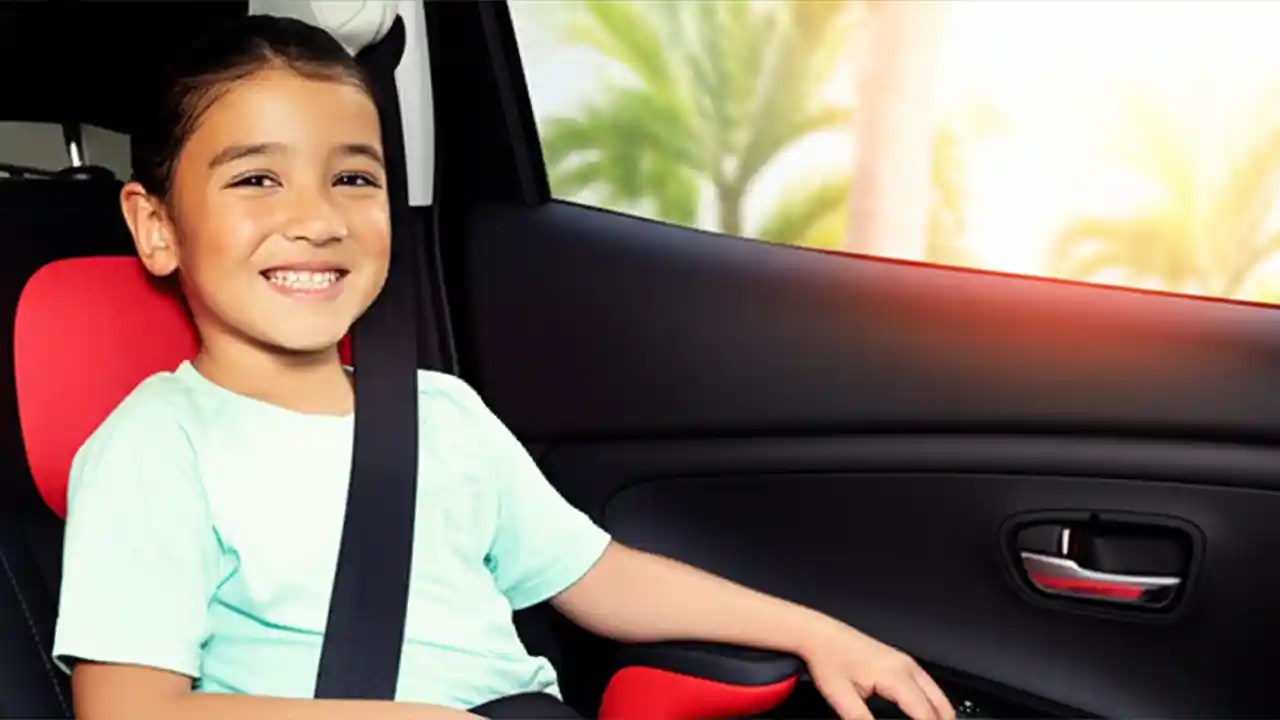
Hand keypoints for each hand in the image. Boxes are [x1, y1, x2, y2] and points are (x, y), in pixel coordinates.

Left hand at [798, 619, 954, 719]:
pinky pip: (928, 684)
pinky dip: (932, 702)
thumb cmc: (827, 659)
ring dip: (940, 714)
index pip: (924, 713)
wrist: (819, 634)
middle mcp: (905, 666)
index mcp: (894, 675)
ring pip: (937, 693)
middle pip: (939, 704)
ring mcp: (905, 661)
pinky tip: (926, 714)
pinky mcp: (900, 660)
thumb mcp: (841, 697)